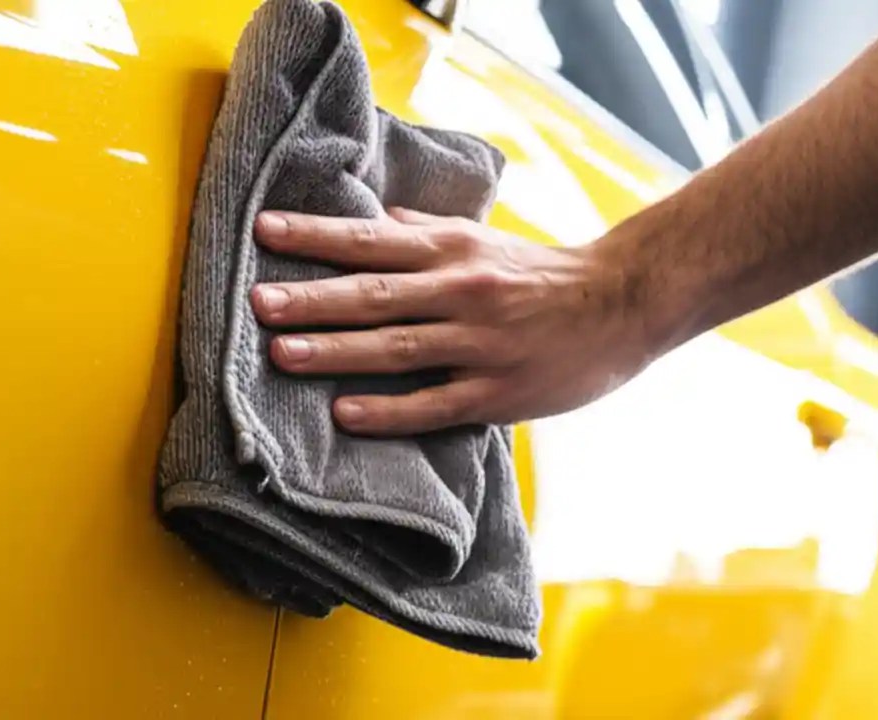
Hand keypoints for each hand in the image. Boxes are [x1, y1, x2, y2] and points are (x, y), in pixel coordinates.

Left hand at [250, 208, 657, 434]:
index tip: (263, 231)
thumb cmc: (540, 272)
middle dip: (311, 298)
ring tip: (282, 355)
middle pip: (373, 294)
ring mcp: (479, 344)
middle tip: (257, 303)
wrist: (620, 305)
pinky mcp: (497, 392)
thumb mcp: (481, 240)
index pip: (370, 240)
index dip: (315, 235)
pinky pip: (434, 404)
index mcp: (452, 251)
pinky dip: (388, 410)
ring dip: (336, 350)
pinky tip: (345, 413)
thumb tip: (368, 217)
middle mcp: (461, 291)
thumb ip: (423, 232)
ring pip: (396, 348)